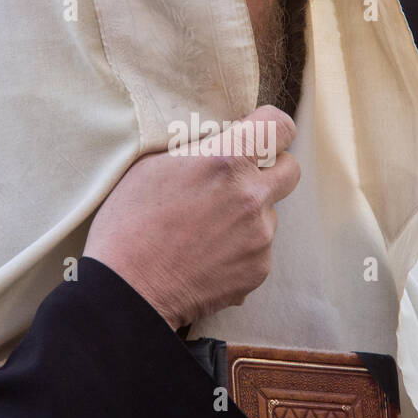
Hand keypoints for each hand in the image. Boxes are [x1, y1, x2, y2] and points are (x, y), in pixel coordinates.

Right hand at [84, 106, 299, 330]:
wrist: (128, 290)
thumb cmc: (128, 224)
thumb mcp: (153, 165)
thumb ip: (199, 150)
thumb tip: (224, 142)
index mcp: (226, 160)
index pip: (278, 127)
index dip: (270, 127)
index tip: (258, 135)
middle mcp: (252, 196)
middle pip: (290, 169)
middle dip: (270, 169)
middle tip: (237, 181)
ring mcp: (260, 236)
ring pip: (270, 212)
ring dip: (249, 215)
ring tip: (206, 230)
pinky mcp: (259, 269)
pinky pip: (260, 248)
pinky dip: (241, 249)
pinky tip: (207, 256)